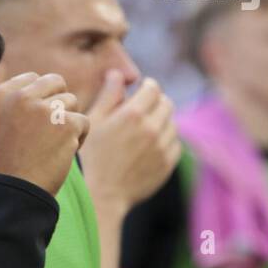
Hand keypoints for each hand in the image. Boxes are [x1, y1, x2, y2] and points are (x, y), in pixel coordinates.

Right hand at [0, 72, 89, 196]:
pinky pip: (84, 121)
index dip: (40, 98)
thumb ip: (12, 103)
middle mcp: (20, 96)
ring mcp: (44, 109)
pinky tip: (62, 154)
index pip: (32, 78)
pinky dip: (78, 138)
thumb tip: (36, 84)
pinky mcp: (66, 124)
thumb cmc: (4, 164)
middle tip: (50, 130)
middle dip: (57, 103)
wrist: (12, 193)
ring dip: (67, 122)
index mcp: (0, 95)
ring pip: (71, 101)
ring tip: (52, 146)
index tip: (34, 122)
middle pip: (55, 83)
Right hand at [80, 73, 179, 215]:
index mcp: (133, 114)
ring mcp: (162, 147)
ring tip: (143, 131)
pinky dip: (165, 141)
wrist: (102, 194)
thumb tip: (117, 73)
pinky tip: (148, 147)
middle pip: (167, 103)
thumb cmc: (92, 156)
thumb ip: (109, 95)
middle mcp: (152, 128)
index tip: (140, 91)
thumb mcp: (94, 122)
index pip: (153, 88)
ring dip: (161, 122)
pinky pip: (175, 143)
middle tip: (143, 110)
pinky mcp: (168, 163)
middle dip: (156, 102)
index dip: (147, 87)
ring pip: (172, 123)